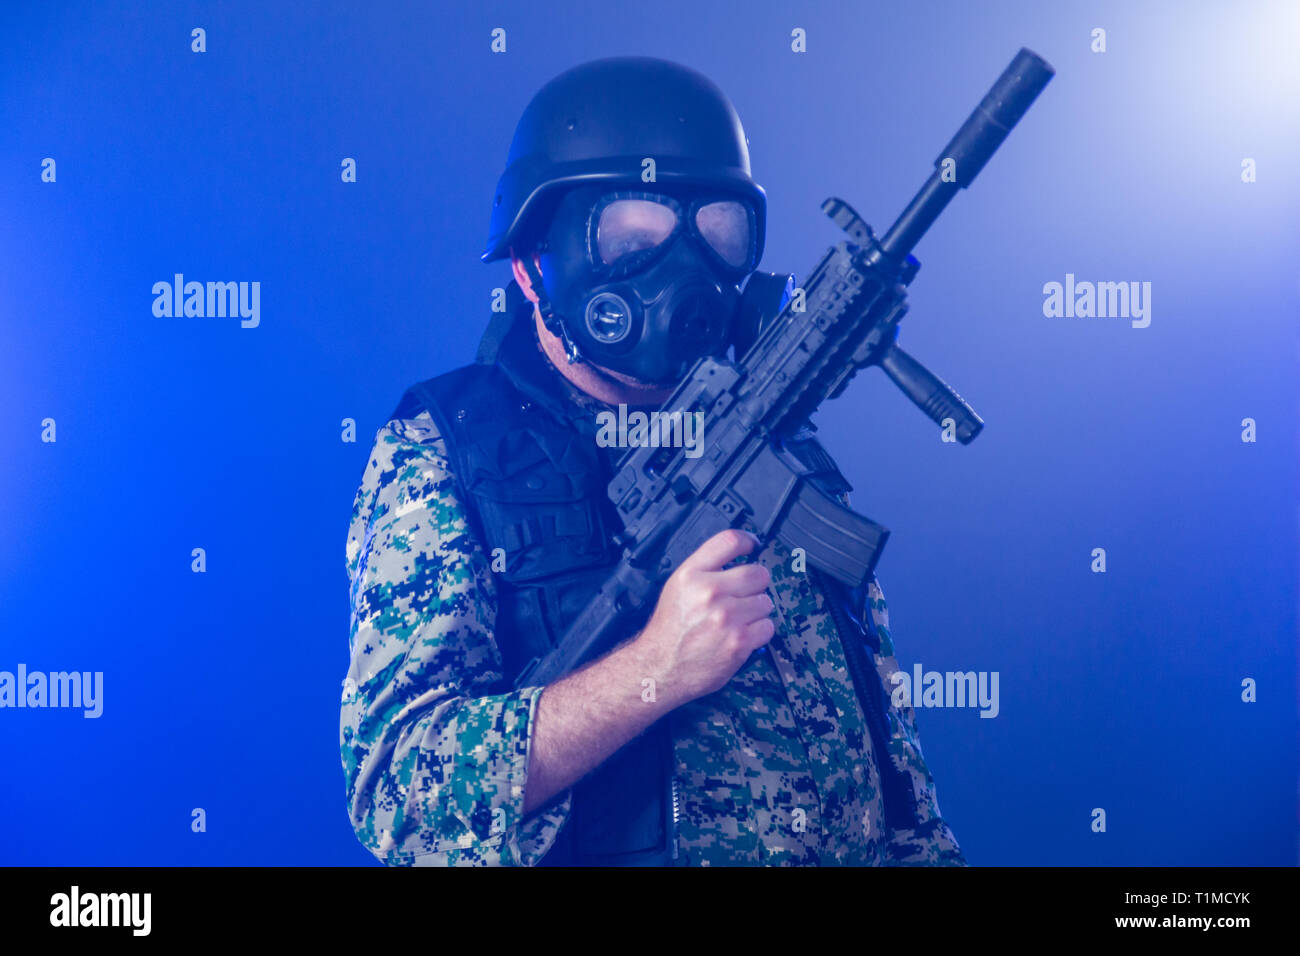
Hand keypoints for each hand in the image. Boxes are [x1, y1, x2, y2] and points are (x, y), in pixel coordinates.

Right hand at [631, 529, 775, 706]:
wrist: (660, 668)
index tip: (752, 546)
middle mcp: (709, 592)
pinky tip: (742, 635)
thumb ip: (704, 569)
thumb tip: (736, 556)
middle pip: (757, 572)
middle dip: (755, 584)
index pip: (729, 541)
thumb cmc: (669, 631)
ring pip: (765, 601)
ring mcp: (727, 617)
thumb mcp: (676, 588)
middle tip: (744, 595)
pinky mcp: (739, 641)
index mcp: (691, 575)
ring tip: (738, 620)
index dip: (746, 541)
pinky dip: (759, 633)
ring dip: (757, 611)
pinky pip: (767, 627)